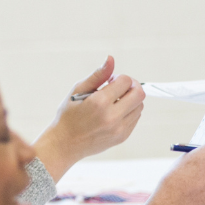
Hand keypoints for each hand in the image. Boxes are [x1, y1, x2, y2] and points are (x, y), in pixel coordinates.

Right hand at [33, 59, 144, 181]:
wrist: (64, 144)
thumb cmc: (68, 115)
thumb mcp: (78, 91)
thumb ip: (98, 75)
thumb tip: (111, 59)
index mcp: (99, 103)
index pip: (126, 81)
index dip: (119, 78)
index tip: (110, 81)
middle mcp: (112, 117)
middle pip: (139, 93)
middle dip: (132, 86)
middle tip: (119, 88)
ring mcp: (119, 129)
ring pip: (140, 106)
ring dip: (131, 99)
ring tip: (114, 101)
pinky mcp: (122, 137)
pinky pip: (136, 118)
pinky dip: (129, 111)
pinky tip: (114, 112)